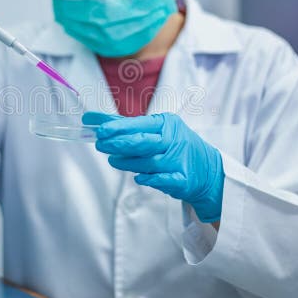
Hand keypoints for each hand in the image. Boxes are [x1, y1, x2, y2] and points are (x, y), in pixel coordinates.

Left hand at [84, 112, 225, 222]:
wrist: (206, 168)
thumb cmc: (173, 145)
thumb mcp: (154, 129)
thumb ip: (122, 125)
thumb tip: (90, 118)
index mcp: (166, 124)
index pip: (140, 124)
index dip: (119, 128)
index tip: (100, 130)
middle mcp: (173, 141)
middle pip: (144, 142)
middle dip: (120, 144)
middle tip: (101, 145)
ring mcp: (179, 160)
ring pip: (149, 162)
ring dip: (128, 163)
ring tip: (113, 160)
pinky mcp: (183, 180)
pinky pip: (164, 180)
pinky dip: (151, 179)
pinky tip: (138, 178)